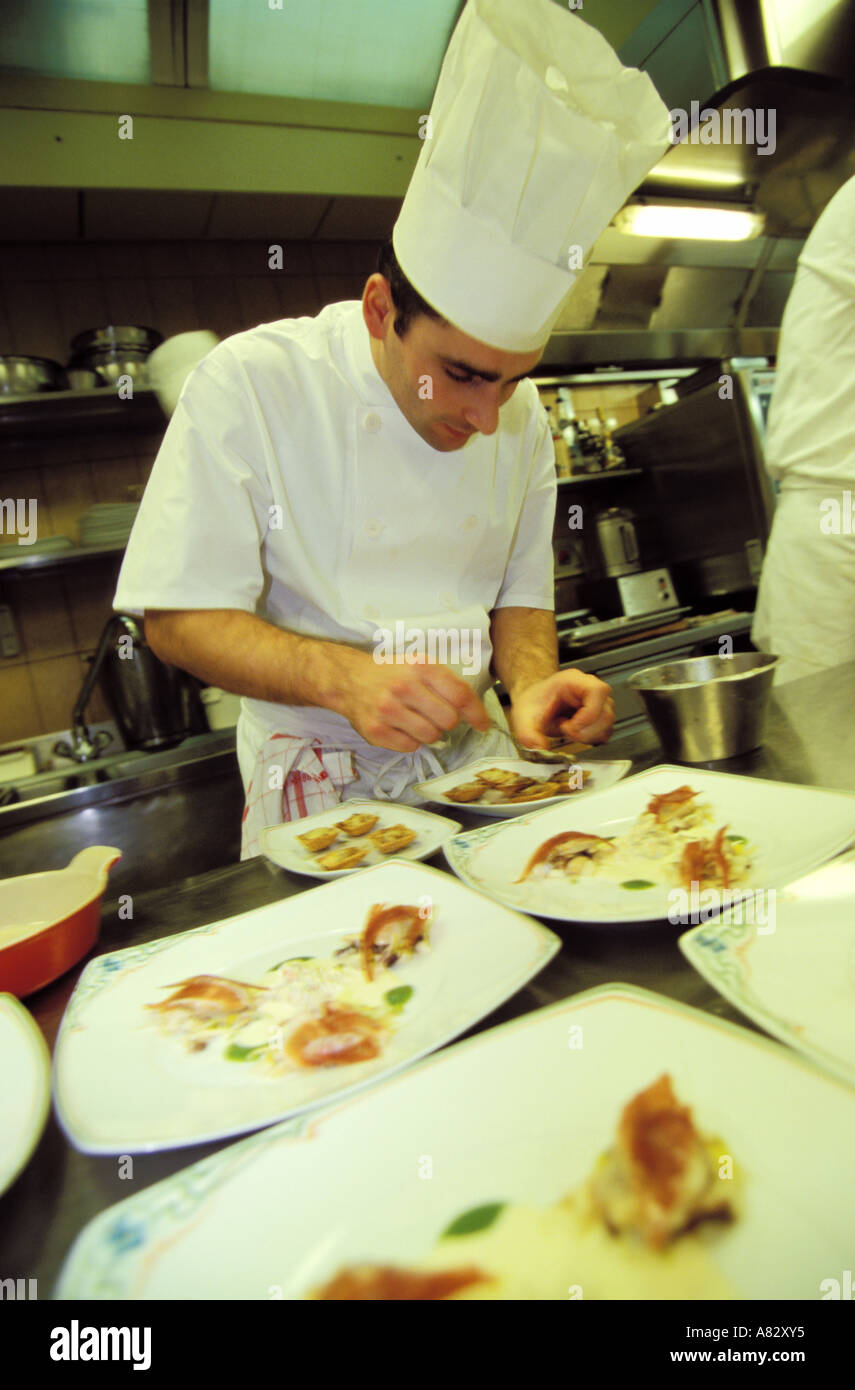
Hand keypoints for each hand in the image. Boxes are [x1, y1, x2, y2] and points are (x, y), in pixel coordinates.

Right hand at [338, 654, 491, 751]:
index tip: (482, 724)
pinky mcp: (376, 731)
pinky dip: (410, 741)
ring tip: (416, 719)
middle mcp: (404, 688)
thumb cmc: (390, 673)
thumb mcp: (419, 664)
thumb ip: (445, 683)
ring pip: (430, 736)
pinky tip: (401, 727)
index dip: (477, 713)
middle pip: (449, 721)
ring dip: (429, 732)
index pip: (460, 695)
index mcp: (420, 667)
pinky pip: (410, 747)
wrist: (348, 679)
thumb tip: (474, 711)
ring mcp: (388, 711)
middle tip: (436, 715)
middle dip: (448, 722)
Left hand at [509, 670, 614, 746]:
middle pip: (605, 713)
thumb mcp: (524, 717)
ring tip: (568, 730)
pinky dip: (590, 739)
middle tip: (565, 731)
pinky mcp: (599, 717)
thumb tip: (540, 748)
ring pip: (607, 725)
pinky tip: (575, 733)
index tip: (570, 727)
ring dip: (587, 736)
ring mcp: (598, 703)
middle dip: (585, 731)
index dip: (588, 714)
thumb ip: (529, 734)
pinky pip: (605, 732)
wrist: (534, 702)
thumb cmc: (534, 702)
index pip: (597, 692)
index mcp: (574, 680)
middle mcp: (590, 689)